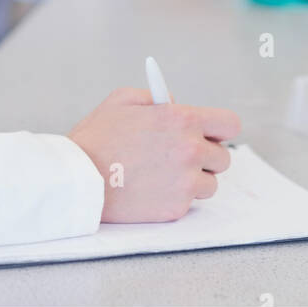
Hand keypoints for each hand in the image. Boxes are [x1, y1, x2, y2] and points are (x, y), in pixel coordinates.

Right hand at [69, 87, 239, 222]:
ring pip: (210, 184)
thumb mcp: (123, 99)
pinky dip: (177, 198)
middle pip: (223, 158)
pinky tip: (153, 189)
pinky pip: (190, 203)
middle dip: (205, 156)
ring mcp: (185, 181)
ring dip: (194, 180)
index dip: (219, 129)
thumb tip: (176, 104)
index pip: (229, 124)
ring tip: (165, 175)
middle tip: (181, 157)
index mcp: (181, 119)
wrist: (78, 179)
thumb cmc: (97, 137)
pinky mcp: (176, 208)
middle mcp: (190, 149)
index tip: (209, 133)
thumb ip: (157, 98)